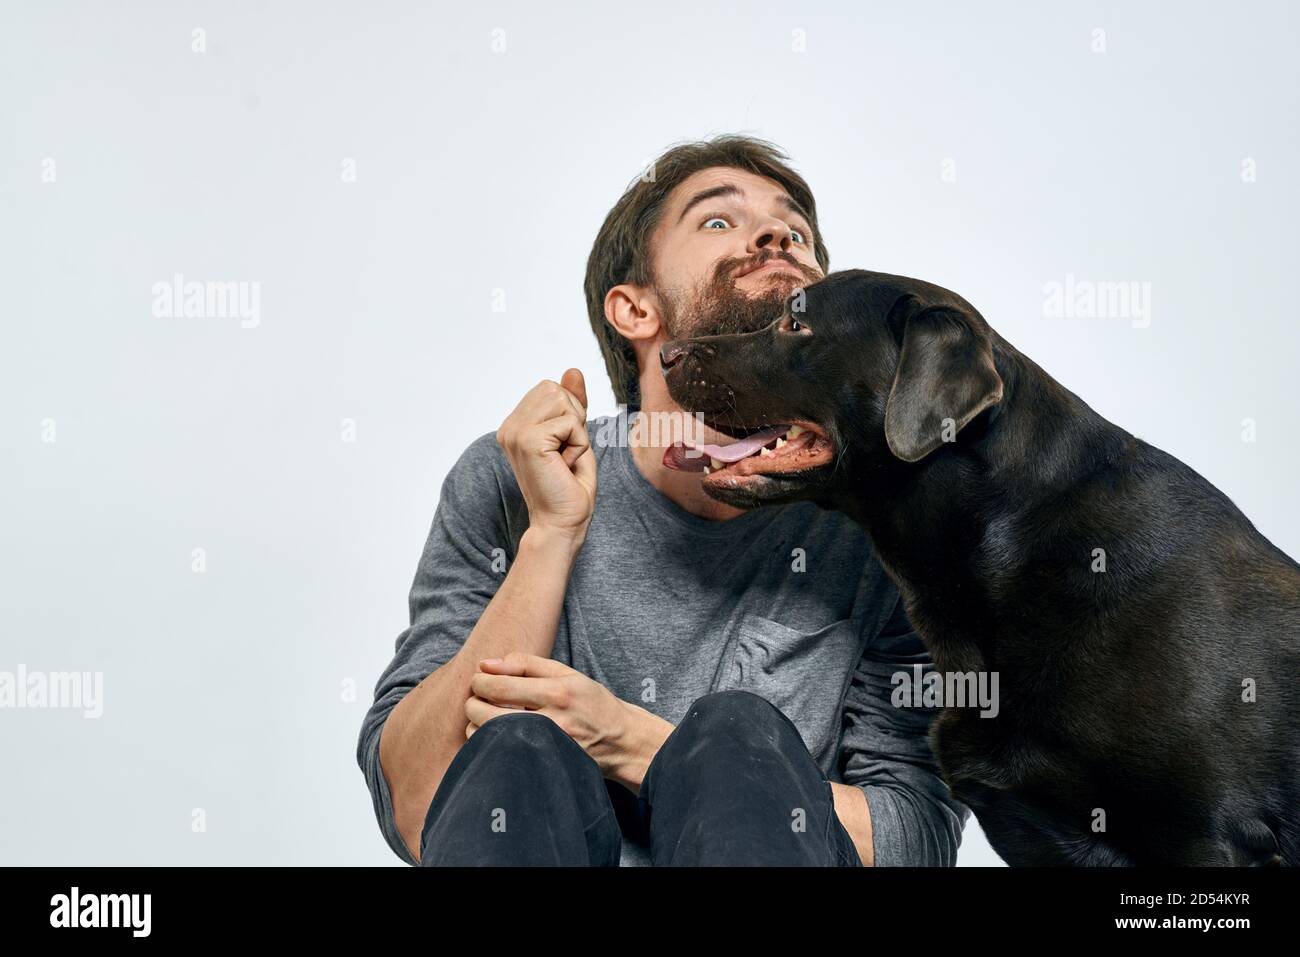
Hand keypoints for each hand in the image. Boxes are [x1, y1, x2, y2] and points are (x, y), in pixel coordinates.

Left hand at [465, 652, 673, 791]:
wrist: (621, 741)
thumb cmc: (592, 703)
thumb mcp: (567, 674)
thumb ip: (527, 664)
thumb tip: (487, 663)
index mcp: (558, 693)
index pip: (500, 687)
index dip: (479, 681)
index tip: (479, 679)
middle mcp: (552, 722)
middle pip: (487, 715)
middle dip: (472, 703)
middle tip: (476, 698)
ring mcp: (546, 748)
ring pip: (489, 738)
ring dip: (477, 725)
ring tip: (486, 716)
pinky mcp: (542, 766)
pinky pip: (501, 755)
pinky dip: (490, 743)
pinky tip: (497, 734)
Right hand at [495, 369, 596, 552]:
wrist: (563, 523)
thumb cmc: (569, 486)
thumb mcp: (575, 435)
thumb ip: (572, 402)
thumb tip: (572, 370)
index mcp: (515, 424)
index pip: (550, 388)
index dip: (569, 414)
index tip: (562, 447)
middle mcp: (509, 426)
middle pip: (555, 389)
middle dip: (573, 419)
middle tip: (564, 454)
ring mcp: (515, 432)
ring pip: (563, 402)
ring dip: (576, 432)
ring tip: (563, 459)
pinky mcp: (528, 440)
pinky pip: (571, 422)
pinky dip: (578, 444)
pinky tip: (564, 465)